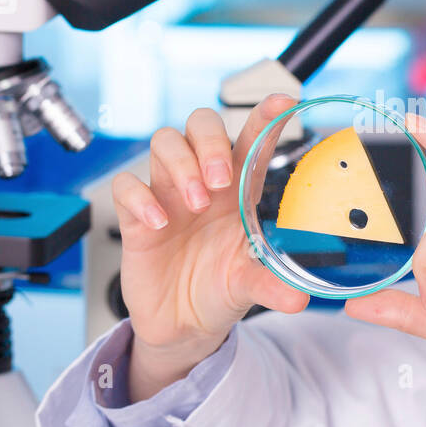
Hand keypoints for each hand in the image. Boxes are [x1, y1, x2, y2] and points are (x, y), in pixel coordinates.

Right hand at [111, 93, 309, 400]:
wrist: (182, 324)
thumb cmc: (220, 290)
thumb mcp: (249, 287)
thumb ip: (272, 285)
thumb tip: (299, 297)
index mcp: (239, 190)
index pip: (252, 140)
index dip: (266, 117)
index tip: (285, 102)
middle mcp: (203, 182)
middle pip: (200, 124)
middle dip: (210, 142)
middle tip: (221, 180)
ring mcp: (168, 195)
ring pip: (164, 142)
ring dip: (181, 165)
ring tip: (196, 202)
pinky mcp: (135, 217)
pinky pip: (126, 185)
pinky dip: (140, 197)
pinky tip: (158, 222)